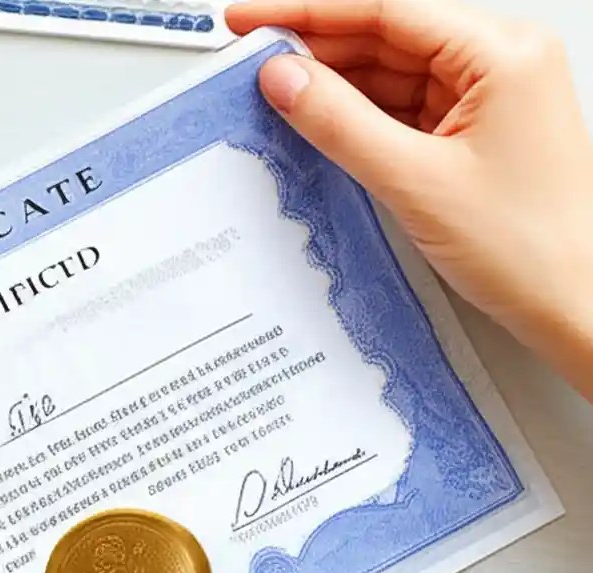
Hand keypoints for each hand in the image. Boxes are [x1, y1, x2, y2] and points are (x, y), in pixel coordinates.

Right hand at [227, 0, 592, 399]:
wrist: (576, 305)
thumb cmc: (532, 248)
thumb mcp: (413, 180)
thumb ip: (338, 122)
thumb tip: (283, 77)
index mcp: (503, 53)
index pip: (385, 10)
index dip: (308, 12)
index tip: (251, 18)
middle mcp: (501, 63)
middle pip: (385, 36)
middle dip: (315, 48)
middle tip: (250, 58)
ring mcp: (488, 97)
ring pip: (389, 73)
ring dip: (332, 84)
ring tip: (272, 94)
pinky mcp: (474, 132)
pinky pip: (402, 108)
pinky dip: (357, 115)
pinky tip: (316, 121)